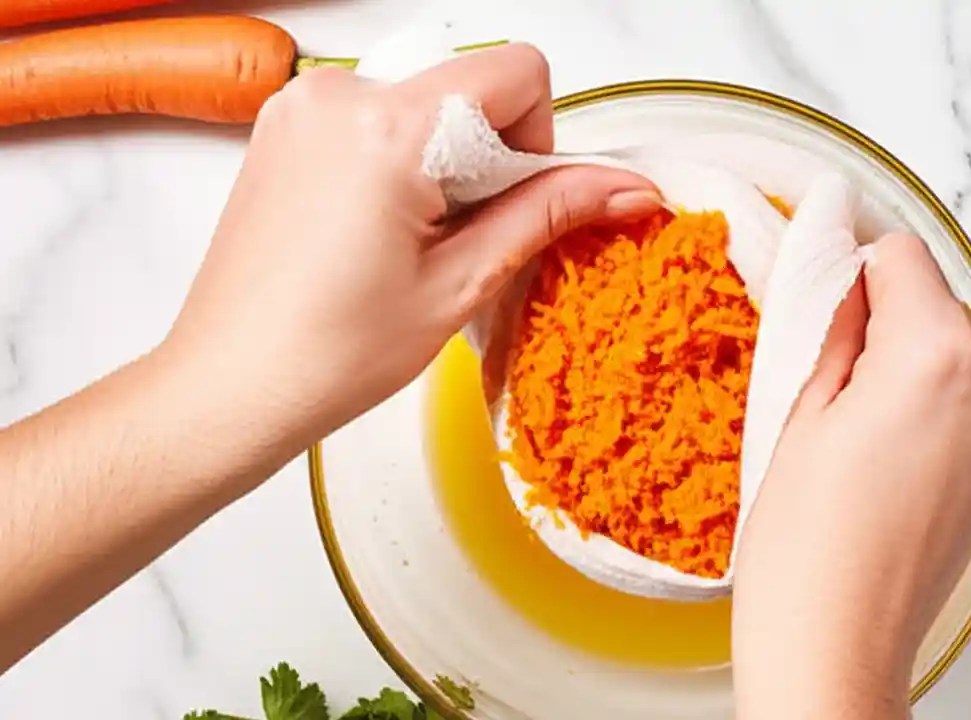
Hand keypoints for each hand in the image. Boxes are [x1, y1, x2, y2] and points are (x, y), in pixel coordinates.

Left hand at [0, 42, 657, 671]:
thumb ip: (547, 214)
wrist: (231, 383)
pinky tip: (376, 228)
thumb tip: (625, 187)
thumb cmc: (328, 352)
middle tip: (455, 235)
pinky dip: (397, 157)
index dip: (537, 137)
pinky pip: (376, 113)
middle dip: (487, 152)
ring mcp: (302, 105)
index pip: (516, 70)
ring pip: (424, 99)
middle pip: (469, 83)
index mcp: (390, 129)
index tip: (511, 201)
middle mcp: (338, 96)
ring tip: (409, 239)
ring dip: (441, 158)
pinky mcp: (284, 124)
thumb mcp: (462, 283)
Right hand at [731, 234, 970, 718]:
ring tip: (856, 432)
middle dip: (882, 322)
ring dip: (907, 362)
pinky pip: (970, 390)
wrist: (840, 644)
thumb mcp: (800, 408)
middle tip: (831, 386)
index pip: (900, 256)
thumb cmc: (808, 551)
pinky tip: (884, 451)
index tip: (825, 302)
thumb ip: (833, 321)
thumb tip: (843, 270)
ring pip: (952, 343)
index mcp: (939, 355)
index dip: (850, 276)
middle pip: (932, 298)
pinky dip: (930, 398)